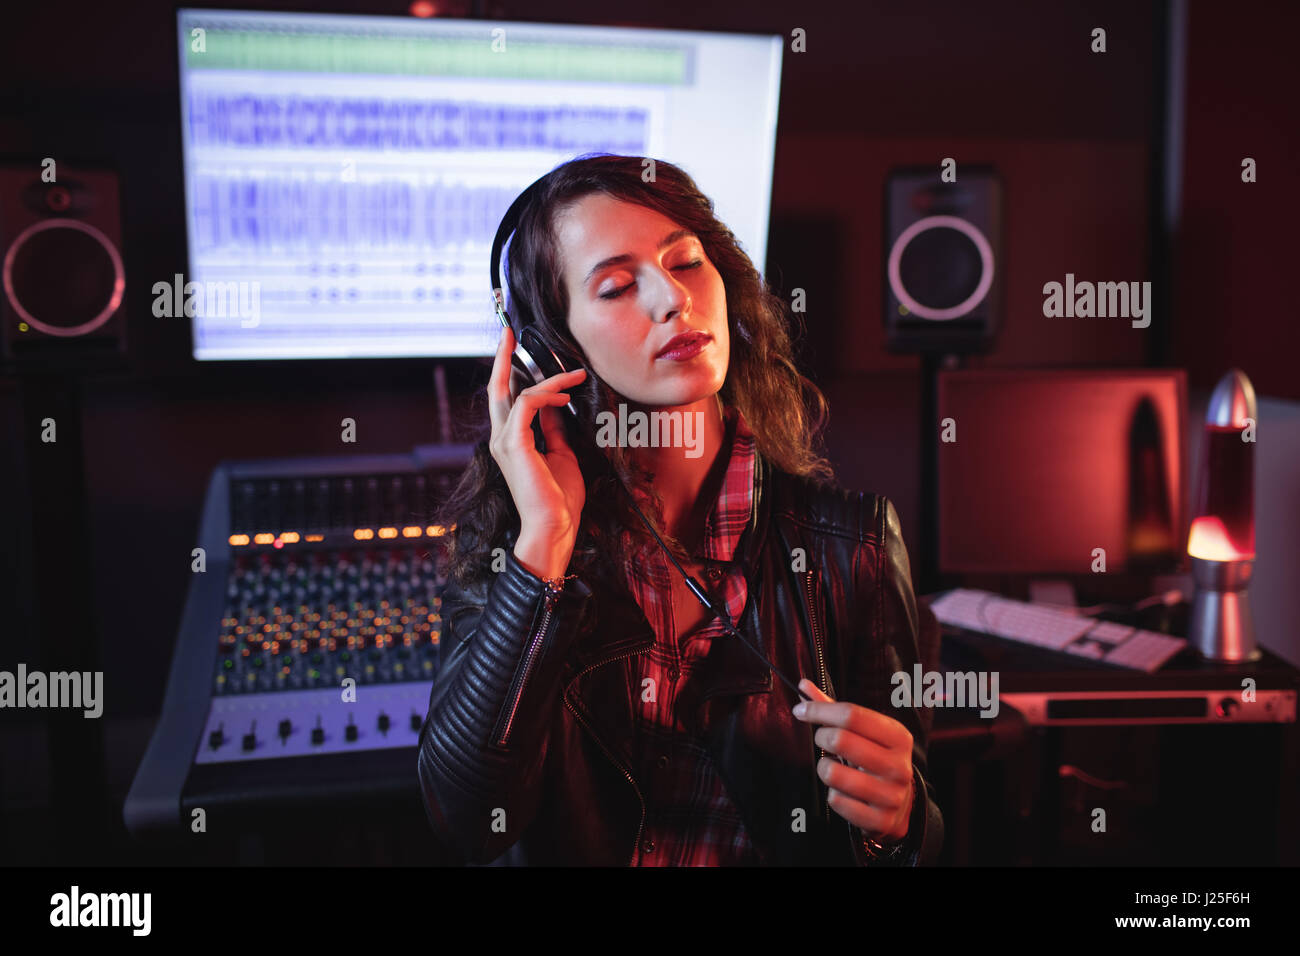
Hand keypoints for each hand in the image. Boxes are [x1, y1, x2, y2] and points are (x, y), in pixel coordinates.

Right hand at [488, 324, 587, 568]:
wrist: (554, 527)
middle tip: (509, 332)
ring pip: (518, 393)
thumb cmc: (560, 499)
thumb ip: (553, 429)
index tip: (518, 349)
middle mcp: (501, 438)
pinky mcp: (514, 445)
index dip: (510, 372)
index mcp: (511, 441)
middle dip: (503, 358)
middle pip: (497, 388)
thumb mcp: (562, 454)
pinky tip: (564, 398)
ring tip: (575, 377)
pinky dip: (546, 395)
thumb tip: (555, 404)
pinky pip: (526, 404)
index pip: (506, 399)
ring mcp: (504, 441)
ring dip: (548, 379)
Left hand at [792, 678, 914, 844]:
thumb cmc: (876, 759)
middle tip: (823, 740)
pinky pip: (837, 802)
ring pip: (833, 773)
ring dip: (824, 768)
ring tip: (833, 767)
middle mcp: (898, 765)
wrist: (902, 805)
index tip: (801, 710)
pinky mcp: (880, 820)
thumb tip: (803, 685)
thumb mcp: (864, 732)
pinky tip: (843, 791)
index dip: (819, 710)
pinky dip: (832, 795)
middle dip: (821, 737)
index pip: (851, 714)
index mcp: (897, 736)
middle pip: (841, 740)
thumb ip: (832, 708)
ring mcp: (891, 795)